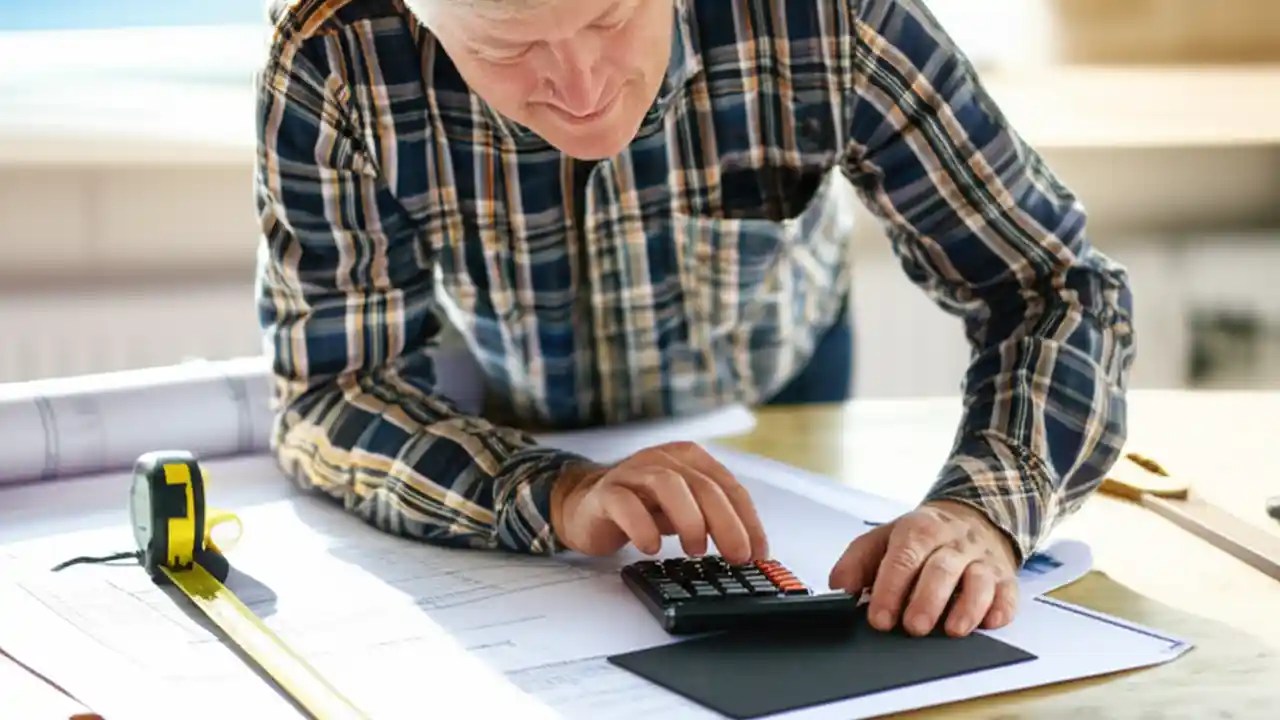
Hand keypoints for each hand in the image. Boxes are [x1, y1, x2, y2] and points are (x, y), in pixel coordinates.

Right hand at [550, 441, 768, 563]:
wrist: (585, 507)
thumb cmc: (642, 508)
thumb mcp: (683, 511)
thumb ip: (711, 520)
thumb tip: (746, 551)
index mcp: (688, 459)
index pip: (727, 485)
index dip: (747, 520)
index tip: (758, 552)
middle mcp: (662, 459)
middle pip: (703, 485)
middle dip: (726, 523)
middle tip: (737, 555)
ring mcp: (632, 472)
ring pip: (668, 485)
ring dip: (689, 520)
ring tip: (696, 550)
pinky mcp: (606, 492)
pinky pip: (624, 503)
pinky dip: (642, 525)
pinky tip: (651, 547)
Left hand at [828, 499, 1018, 637]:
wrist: (971, 517)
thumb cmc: (922, 537)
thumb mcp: (884, 539)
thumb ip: (858, 561)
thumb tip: (839, 587)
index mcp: (919, 529)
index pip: (904, 557)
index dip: (890, 589)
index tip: (879, 617)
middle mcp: (953, 542)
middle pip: (941, 569)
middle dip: (926, 600)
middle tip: (913, 627)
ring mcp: (981, 559)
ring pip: (978, 580)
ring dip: (966, 607)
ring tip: (952, 630)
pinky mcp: (1004, 577)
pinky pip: (1008, 593)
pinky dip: (1000, 609)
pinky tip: (989, 622)